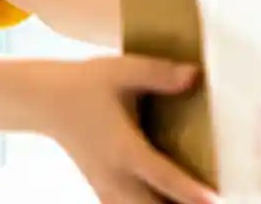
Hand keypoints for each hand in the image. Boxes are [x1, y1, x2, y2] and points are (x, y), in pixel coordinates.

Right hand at [37, 56, 220, 203]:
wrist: (46, 101)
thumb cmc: (86, 83)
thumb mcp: (121, 70)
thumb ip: (159, 74)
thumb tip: (195, 75)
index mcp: (123, 147)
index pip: (160, 175)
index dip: (188, 190)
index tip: (214, 199)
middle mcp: (115, 175)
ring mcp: (108, 188)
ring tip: (197, 202)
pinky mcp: (104, 191)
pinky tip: (168, 201)